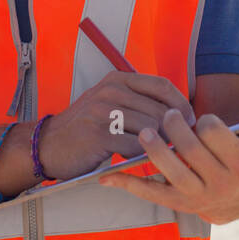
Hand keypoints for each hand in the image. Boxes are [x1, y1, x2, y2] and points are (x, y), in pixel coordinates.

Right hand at [38, 71, 195, 181]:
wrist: (48, 145)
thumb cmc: (87, 127)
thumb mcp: (110, 103)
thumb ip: (139, 102)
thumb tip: (181, 114)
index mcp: (118, 79)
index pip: (162, 85)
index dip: (181, 104)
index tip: (190, 121)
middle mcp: (111, 90)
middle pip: (160, 109)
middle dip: (175, 130)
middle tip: (181, 146)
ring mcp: (103, 111)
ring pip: (151, 128)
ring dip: (161, 145)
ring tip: (162, 154)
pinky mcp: (99, 134)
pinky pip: (135, 147)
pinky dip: (143, 156)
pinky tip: (139, 160)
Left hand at [96, 106, 238, 223]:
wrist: (238, 197)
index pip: (217, 136)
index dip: (207, 123)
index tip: (205, 119)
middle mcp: (218, 183)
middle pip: (189, 149)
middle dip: (176, 128)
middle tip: (168, 116)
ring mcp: (194, 194)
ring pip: (169, 171)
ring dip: (153, 150)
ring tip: (145, 132)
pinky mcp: (173, 202)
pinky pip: (148, 192)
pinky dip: (126, 182)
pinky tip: (107, 173)